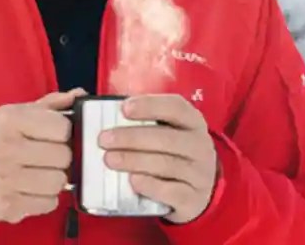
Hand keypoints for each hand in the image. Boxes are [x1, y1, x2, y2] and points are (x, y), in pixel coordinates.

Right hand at [0, 88, 83, 223]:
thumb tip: (80, 96)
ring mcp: (5, 180)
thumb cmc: (0, 138)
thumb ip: (52, 104)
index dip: (63, 132)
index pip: (62, 127)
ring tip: (42, 172)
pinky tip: (34, 188)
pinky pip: (49, 203)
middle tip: (49, 156)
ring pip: (58, 182)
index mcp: (10, 120)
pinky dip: (46, 197)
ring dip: (55, 178)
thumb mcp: (20, 113)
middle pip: (64, 156)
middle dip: (61, 157)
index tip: (54, 135)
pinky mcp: (8, 206)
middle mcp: (5, 149)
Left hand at [99, 94, 217, 223]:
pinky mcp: (193, 198)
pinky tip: (132, 180)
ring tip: (109, 159)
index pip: (176, 107)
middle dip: (132, 137)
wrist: (197, 193)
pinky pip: (170, 191)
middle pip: (167, 138)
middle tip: (104, 140)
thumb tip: (105, 112)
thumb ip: (145, 123)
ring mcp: (199, 173)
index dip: (150, 105)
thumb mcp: (169, 134)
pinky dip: (150, 185)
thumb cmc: (174, 156)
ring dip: (134, 160)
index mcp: (193, 122)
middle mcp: (200, 146)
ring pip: (166, 164)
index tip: (124, 108)